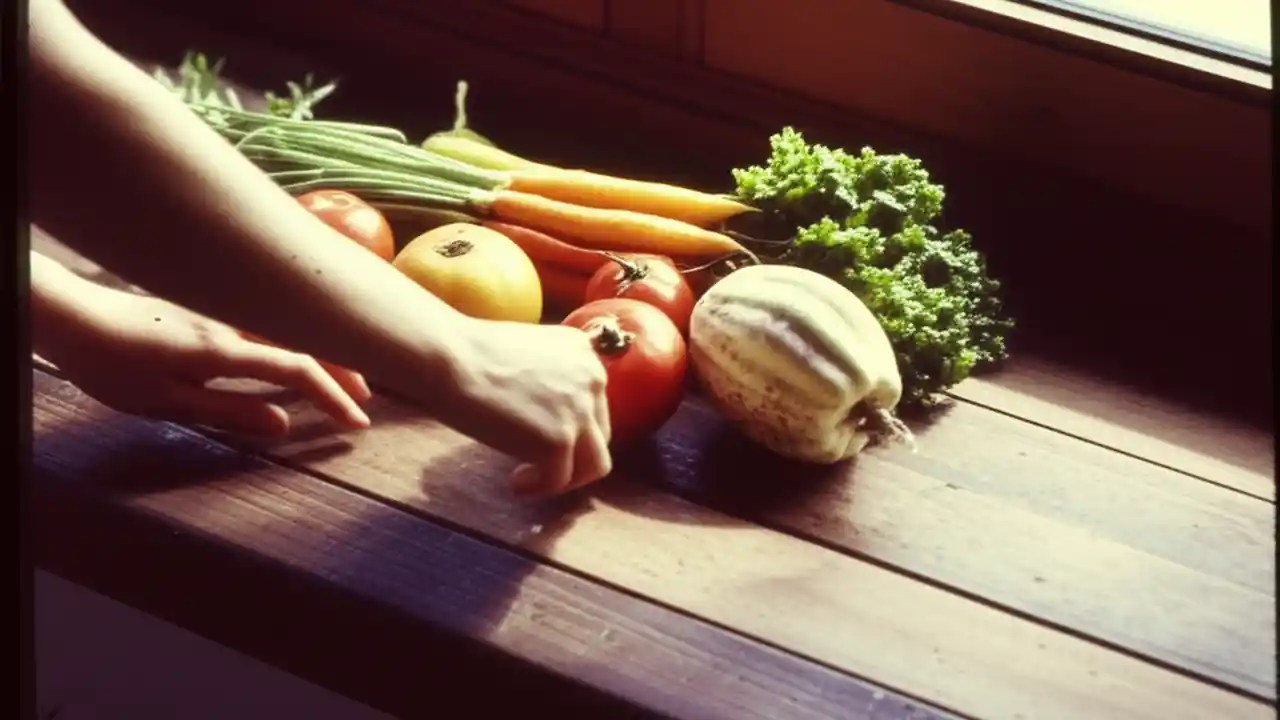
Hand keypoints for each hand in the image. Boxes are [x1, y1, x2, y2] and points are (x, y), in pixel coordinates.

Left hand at [34, 266, 371, 436]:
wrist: (75, 317)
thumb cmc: (112, 365)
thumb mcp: (164, 402)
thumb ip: (228, 410)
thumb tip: (284, 422)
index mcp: (223, 349)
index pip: (295, 369)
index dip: (331, 395)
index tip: (355, 423)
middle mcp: (231, 323)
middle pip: (305, 340)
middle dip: (343, 369)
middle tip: (367, 400)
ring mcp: (223, 310)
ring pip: (293, 327)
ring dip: (324, 351)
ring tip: (347, 375)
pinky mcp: (212, 307)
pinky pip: (273, 319)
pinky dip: (301, 336)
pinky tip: (304, 345)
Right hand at [440, 319, 611, 495]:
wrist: (448, 358)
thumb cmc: (469, 354)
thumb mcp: (528, 353)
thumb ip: (551, 377)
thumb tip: (550, 415)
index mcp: (584, 354)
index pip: (595, 404)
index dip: (572, 428)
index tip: (542, 438)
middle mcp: (592, 378)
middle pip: (599, 435)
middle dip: (572, 455)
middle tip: (537, 462)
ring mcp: (579, 411)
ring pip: (594, 464)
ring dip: (565, 477)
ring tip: (531, 478)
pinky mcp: (559, 440)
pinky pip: (560, 480)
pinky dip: (539, 487)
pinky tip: (515, 483)